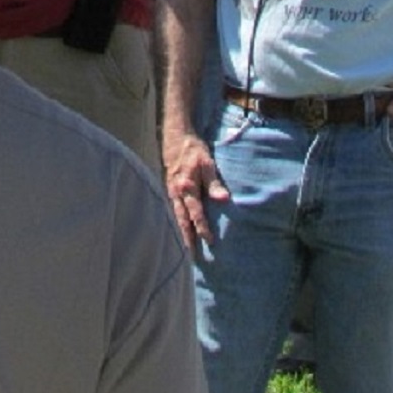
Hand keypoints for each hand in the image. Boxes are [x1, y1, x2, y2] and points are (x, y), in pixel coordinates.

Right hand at [162, 129, 227, 248]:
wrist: (176, 136)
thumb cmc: (193, 149)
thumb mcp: (207, 163)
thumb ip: (214, 182)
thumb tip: (223, 199)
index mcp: (187, 187)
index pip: (196, 213)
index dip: (203, 228)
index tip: (210, 241)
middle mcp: (176, 192)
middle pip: (182, 220)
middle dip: (188, 238)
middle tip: (192, 256)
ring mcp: (171, 191)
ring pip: (176, 216)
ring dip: (181, 232)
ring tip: (185, 248)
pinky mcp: (169, 188)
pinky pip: (173, 209)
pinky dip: (176, 220)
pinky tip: (180, 228)